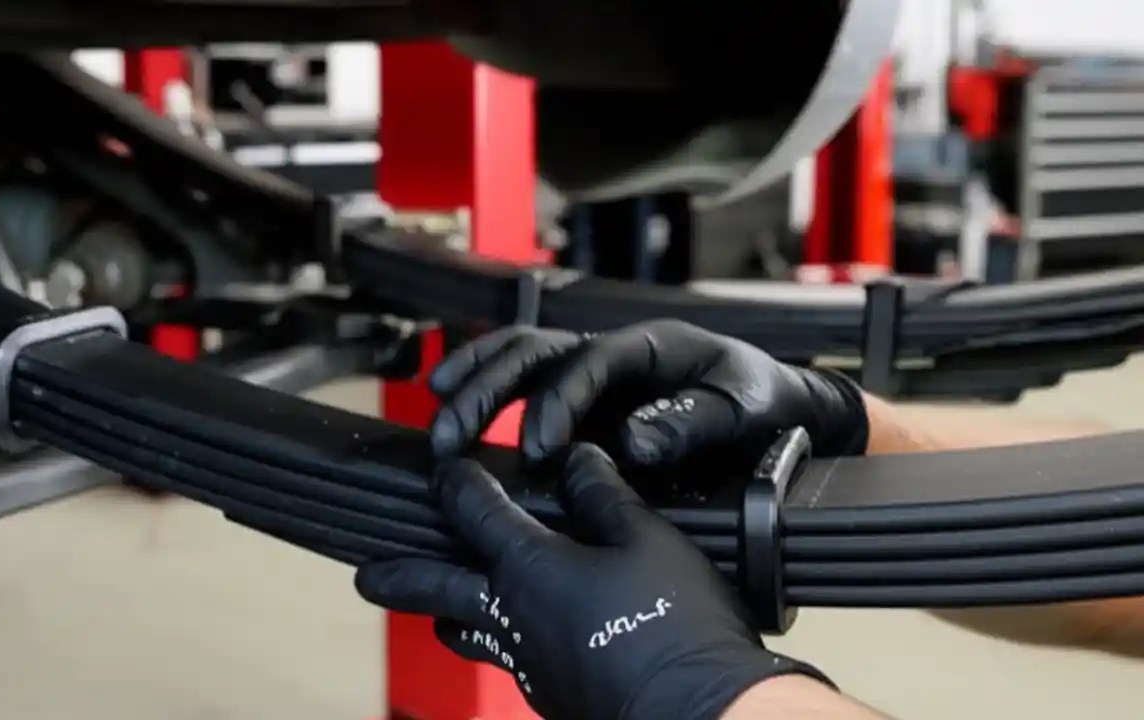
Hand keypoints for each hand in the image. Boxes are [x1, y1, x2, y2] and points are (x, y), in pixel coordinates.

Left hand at [354, 445, 828, 719]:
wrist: (702, 714)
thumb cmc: (676, 622)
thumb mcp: (648, 539)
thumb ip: (604, 495)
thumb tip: (576, 459)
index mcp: (529, 567)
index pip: (473, 512)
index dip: (455, 483)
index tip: (443, 469)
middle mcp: (513, 616)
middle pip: (437, 589)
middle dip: (399, 577)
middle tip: (365, 576)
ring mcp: (528, 663)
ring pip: (467, 634)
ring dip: (447, 615)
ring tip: (440, 609)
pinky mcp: (551, 695)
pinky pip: (506, 660)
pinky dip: (498, 641)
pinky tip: (523, 635)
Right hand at [428, 320, 867, 467]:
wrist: (781, 410)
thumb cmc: (766, 403)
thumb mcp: (744, 409)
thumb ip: (692, 423)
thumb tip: (630, 442)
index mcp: (650, 346)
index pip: (588, 363)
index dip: (556, 403)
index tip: (536, 449)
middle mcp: (612, 353)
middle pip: (534, 351)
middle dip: (488, 389)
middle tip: (451, 434)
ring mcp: (595, 377)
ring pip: (520, 361)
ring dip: (475, 385)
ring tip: (437, 420)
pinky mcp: (586, 404)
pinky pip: (527, 390)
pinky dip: (488, 396)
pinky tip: (457, 420)